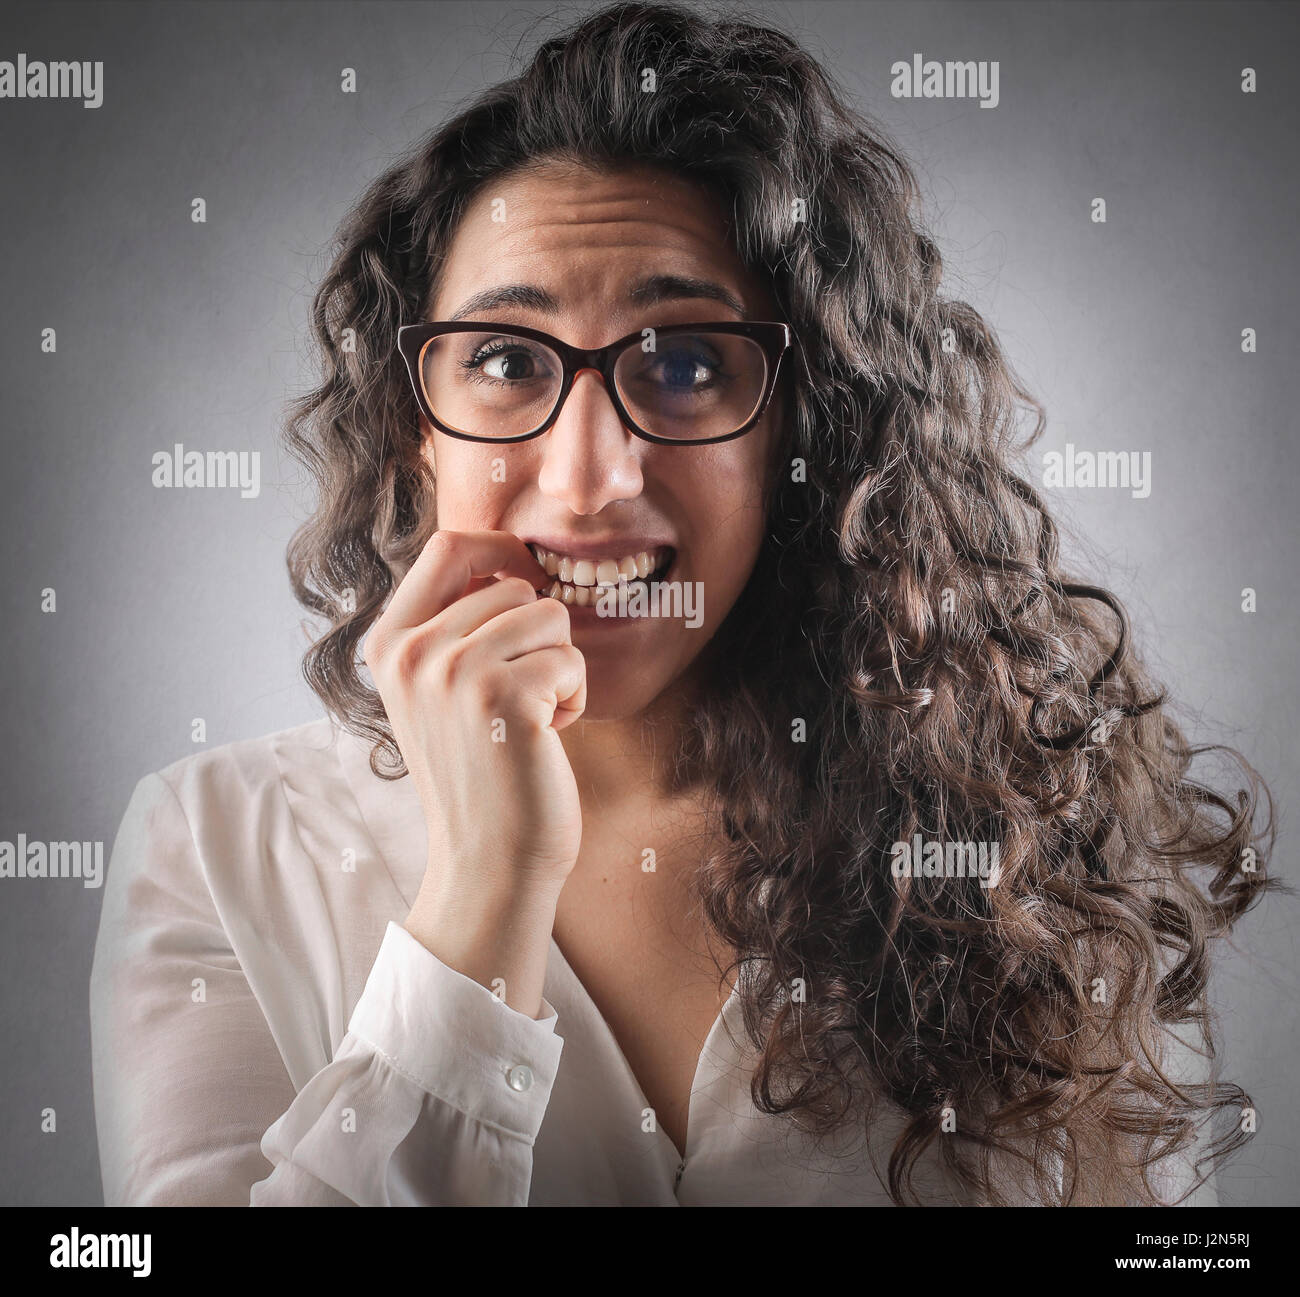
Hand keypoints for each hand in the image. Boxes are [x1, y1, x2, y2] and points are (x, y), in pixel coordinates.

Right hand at [363, 529, 585, 889]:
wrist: (488, 861)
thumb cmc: (480, 772)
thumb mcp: (438, 689)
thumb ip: (454, 625)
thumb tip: (507, 562)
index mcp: (389, 642)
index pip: (449, 546)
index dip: (501, 549)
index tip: (529, 577)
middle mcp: (412, 651)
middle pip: (515, 586)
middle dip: (539, 638)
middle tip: (519, 698)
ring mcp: (454, 671)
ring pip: (550, 617)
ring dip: (558, 668)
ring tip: (529, 718)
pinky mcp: (503, 696)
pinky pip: (570, 660)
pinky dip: (573, 699)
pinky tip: (544, 739)